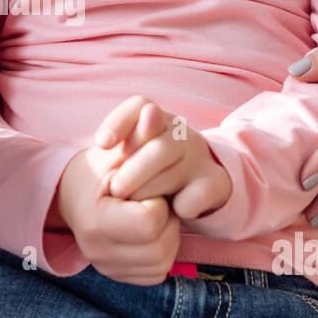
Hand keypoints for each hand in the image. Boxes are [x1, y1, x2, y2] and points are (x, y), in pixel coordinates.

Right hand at [51, 144, 180, 285]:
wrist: (71, 195)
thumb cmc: (97, 169)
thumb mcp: (115, 149)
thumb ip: (137, 133)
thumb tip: (155, 111)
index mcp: (94, 221)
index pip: (150, 221)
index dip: (157, 200)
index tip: (146, 188)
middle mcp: (97, 252)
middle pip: (160, 247)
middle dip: (166, 220)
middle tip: (154, 201)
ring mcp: (106, 269)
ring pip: (163, 263)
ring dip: (166, 236)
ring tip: (151, 213)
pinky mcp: (118, 277)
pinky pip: (157, 274)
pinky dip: (161, 252)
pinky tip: (147, 232)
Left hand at [94, 95, 231, 222]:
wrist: (195, 186)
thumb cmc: (147, 171)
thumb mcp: (129, 156)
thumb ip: (118, 146)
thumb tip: (103, 142)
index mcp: (156, 120)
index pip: (139, 106)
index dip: (118, 122)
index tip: (101, 144)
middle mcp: (181, 134)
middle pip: (159, 146)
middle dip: (133, 172)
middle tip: (115, 190)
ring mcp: (200, 156)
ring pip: (175, 171)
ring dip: (150, 191)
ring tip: (134, 202)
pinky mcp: (217, 182)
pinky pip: (199, 194)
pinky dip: (183, 206)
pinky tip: (172, 210)